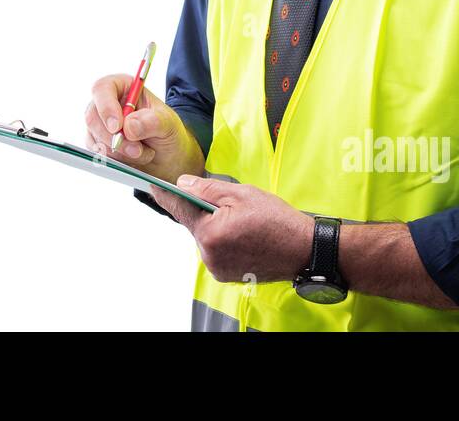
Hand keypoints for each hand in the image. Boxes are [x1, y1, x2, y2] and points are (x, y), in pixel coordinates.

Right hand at [84, 74, 203, 182]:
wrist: (166, 157)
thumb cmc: (167, 132)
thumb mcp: (168, 124)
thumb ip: (152, 121)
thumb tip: (128, 126)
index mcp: (123, 88)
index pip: (103, 88)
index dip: (106, 106)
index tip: (117, 127)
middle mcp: (107, 104)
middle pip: (92, 116)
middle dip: (113, 137)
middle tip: (137, 150)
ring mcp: (99, 125)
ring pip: (94, 138)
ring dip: (119, 152)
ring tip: (143, 153)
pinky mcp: (97, 144)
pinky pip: (97, 154)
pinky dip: (116, 160)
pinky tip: (132, 159)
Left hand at [151, 176, 312, 283]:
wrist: (304, 250)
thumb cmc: (277, 221)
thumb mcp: (241, 194)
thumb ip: (207, 188)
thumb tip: (182, 184)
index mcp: (210, 234)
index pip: (180, 209)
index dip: (167, 194)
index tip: (153, 185)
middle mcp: (209, 255)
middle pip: (195, 224)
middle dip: (206, 210)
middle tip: (232, 204)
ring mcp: (217, 268)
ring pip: (207, 237)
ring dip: (217, 226)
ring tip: (244, 222)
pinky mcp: (226, 274)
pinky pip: (216, 250)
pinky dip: (224, 240)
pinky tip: (245, 235)